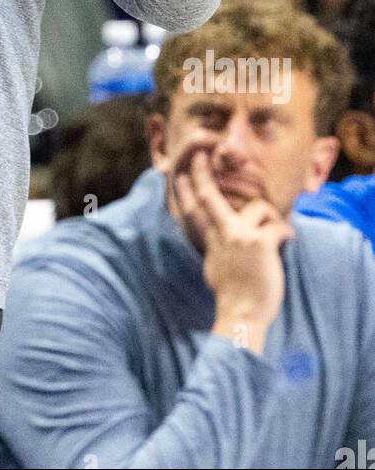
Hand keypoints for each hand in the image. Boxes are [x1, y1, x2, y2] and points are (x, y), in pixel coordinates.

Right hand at [175, 150, 292, 344]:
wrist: (242, 315)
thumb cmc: (233, 297)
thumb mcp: (215, 268)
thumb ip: (218, 248)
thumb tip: (221, 239)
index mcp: (212, 241)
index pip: (194, 211)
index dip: (185, 190)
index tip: (178, 173)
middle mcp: (223, 235)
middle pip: (209, 196)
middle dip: (202, 173)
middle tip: (200, 155)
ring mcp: (240, 236)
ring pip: (258, 208)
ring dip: (271, 217)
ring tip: (278, 232)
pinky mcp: (260, 242)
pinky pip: (277, 225)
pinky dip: (286, 231)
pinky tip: (290, 239)